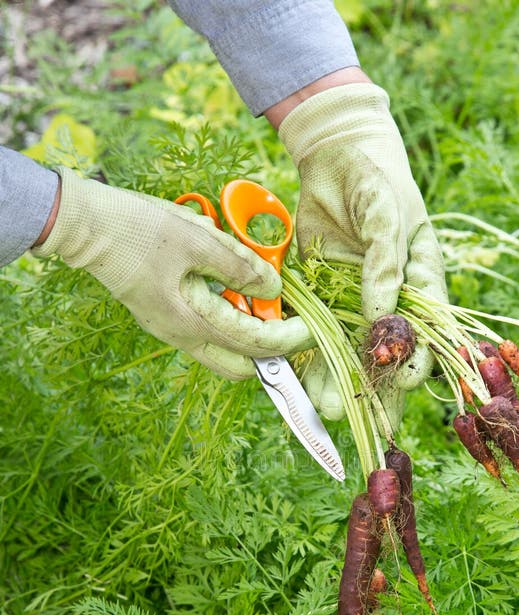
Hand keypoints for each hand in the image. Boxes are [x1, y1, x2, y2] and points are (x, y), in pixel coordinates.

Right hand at [33, 167, 313, 378]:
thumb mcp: (197, 239)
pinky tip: (234, 289)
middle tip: (289, 318)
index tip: (312, 326)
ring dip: (249, 333)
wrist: (86, 226)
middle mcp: (181, 336)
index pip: (255, 346)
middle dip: (270, 349)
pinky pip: (207, 332)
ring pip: (223, 351)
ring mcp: (170, 331)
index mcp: (191, 322)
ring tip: (262, 298)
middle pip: (239, 365)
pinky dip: (229, 320)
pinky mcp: (165, 318)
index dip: (289, 339)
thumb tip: (273, 289)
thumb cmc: (138, 229)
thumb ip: (238, 266)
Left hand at [278, 82, 445, 420]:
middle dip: (370, 390)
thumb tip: (382, 314)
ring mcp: (350, 304)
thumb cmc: (373, 179)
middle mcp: (387, 304)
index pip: (426, 336)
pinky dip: (304, 358)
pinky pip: (312, 335)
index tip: (402, 378)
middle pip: (384, 358)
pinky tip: (294, 382)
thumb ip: (385, 262)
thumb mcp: (385, 214)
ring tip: (321, 408)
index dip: (417, 362)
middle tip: (352, 412)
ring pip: (346, 354)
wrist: (334, 156)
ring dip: (335, 383)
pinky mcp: (318, 299)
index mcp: (419, 286)